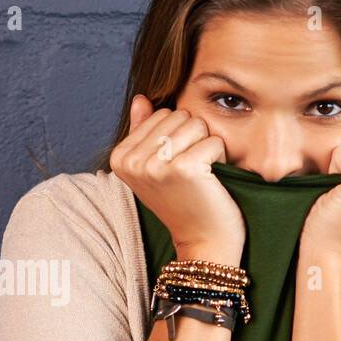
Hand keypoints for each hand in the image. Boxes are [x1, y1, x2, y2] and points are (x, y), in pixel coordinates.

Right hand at [110, 94, 246, 263]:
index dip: (177, 136)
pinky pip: (213, 141)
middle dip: (192, 139)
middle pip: (179, 115)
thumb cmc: (183, 201)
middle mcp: (132, 161)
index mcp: (120, 157)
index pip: (161, 113)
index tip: (173, 168)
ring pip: (197, 124)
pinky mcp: (184, 169)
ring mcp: (156, 165)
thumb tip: (140, 98)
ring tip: (199, 176)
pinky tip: (211, 181)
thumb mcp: (154, 166)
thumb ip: (144, 130)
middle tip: (189, 174)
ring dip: (206, 147)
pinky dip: (220, 158)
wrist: (202, 242)